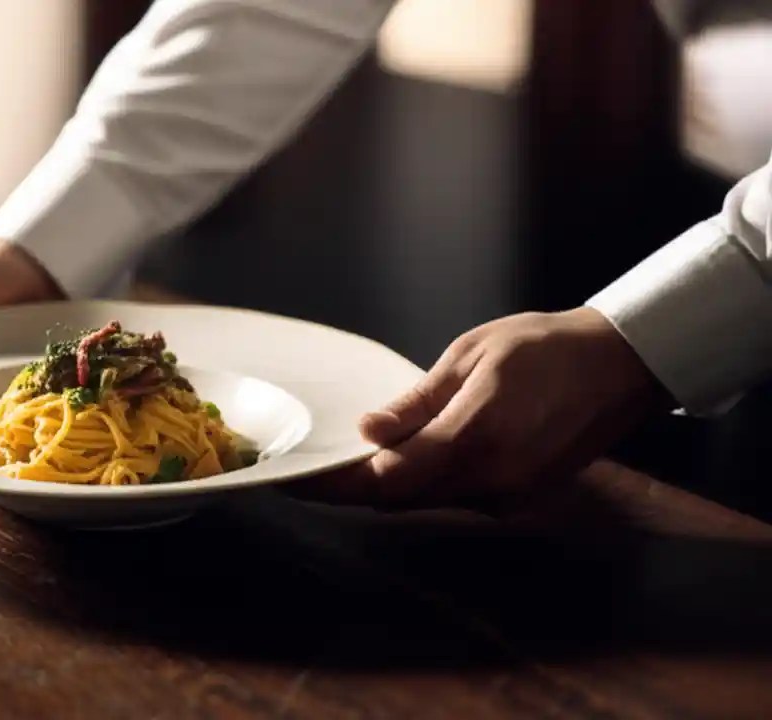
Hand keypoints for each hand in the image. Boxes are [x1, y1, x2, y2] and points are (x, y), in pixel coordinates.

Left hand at [291, 308, 670, 512]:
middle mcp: (492, 480)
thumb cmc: (546, 347)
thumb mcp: (470, 357)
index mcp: (476, 438)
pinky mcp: (521, 500)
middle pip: (399, 499)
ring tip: (341, 465)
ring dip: (384, 488)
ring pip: (425, 502)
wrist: (623, 366)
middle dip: (350, 488)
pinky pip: (453, 499)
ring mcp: (510, 497)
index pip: (386, 478)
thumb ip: (417, 403)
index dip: (336, 482)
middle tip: (308, 471)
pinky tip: (398, 464)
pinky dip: (421, 486)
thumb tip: (369, 431)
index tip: (296, 478)